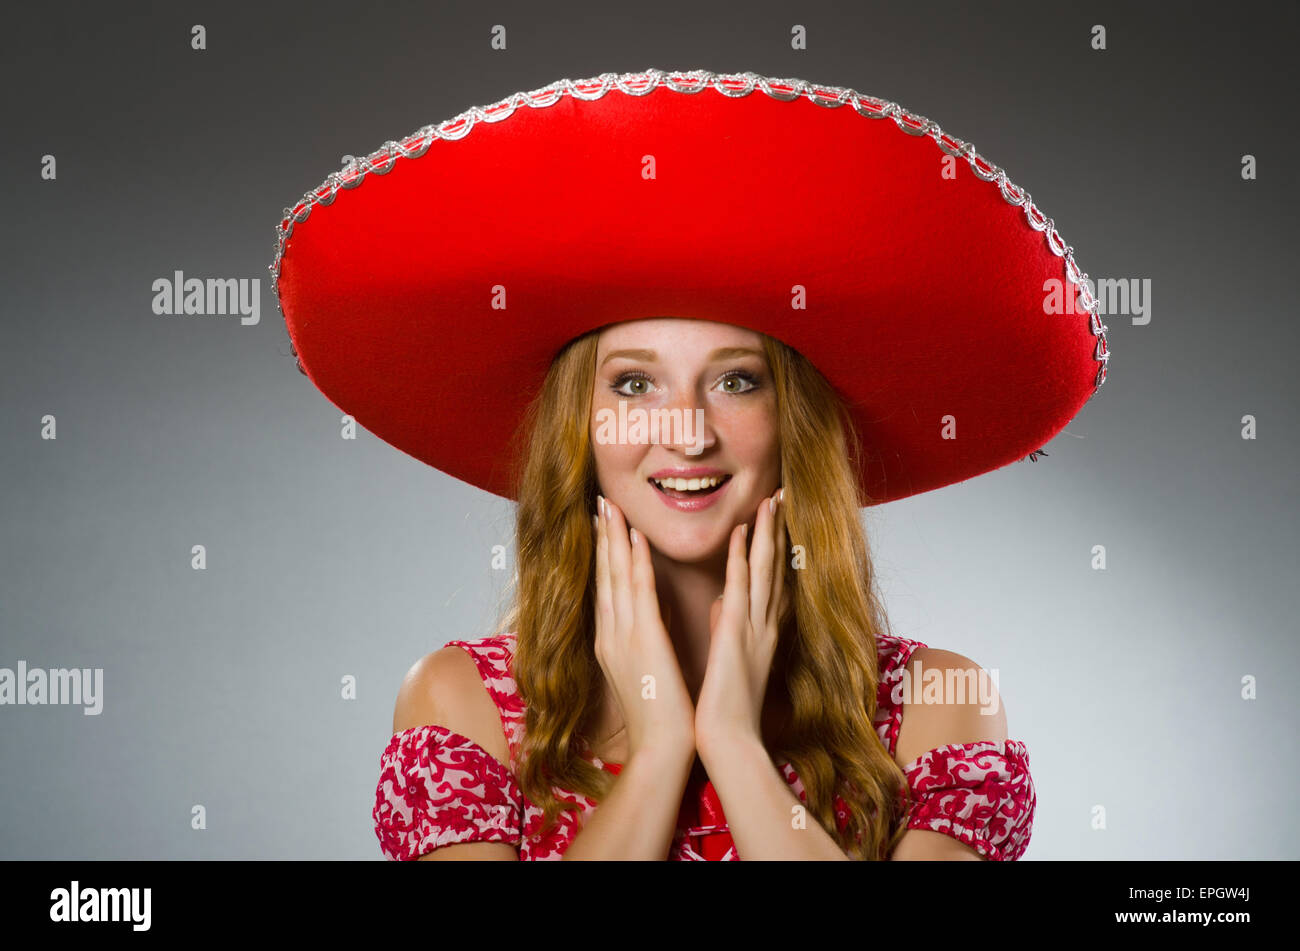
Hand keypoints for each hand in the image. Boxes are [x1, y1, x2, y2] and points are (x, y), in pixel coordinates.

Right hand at [592, 495, 696, 763]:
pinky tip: (636, 539)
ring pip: (616, 577)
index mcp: (611, 642)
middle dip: (602, 538)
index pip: (605, 588)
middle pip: (603, 576)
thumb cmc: (660, 713)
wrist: (660, 747)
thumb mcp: (648, 667)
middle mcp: (610, 635)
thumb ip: (647, 636)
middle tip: (599, 503)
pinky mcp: (643, 641)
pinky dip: (636, 563)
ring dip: (614, 539)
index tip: (602, 525)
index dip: (603, 554)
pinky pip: (639, 593)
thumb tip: (654, 612)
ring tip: (610, 507)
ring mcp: (622, 636)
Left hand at [694, 487, 788, 755]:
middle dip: (778, 531)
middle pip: (774, 568)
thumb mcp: (727, 658)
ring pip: (763, 570)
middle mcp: (764, 625)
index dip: (775, 548)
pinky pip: (741, 587)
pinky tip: (744, 532)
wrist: (729, 740)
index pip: (771, 581)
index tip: (776, 518)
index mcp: (761, 632)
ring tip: (771, 500)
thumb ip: (725, 626)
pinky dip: (743, 557)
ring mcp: (754, 628)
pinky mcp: (737, 634)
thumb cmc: (726, 707)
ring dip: (767, 533)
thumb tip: (719, 603)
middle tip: (781, 496)